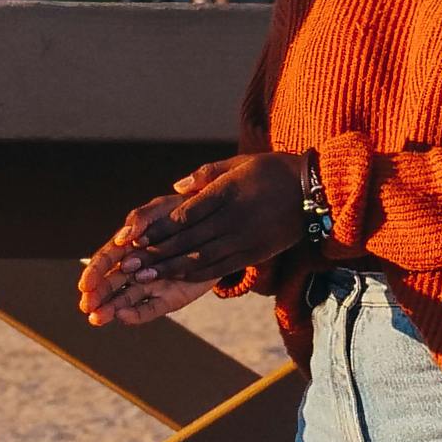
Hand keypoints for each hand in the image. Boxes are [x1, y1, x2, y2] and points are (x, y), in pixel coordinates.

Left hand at [75, 150, 312, 326]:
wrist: (313, 191)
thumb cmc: (272, 171)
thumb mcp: (239, 163)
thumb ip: (206, 175)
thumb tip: (176, 189)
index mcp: (226, 193)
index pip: (185, 216)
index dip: (158, 231)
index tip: (135, 240)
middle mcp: (233, 219)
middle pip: (187, 241)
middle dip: (155, 255)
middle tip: (128, 267)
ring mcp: (244, 239)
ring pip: (201, 258)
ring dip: (170, 270)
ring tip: (144, 278)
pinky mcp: (254, 253)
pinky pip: (221, 267)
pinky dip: (196, 274)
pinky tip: (177, 279)